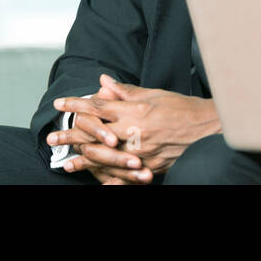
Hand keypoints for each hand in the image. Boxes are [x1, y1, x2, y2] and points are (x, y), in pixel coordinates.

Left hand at [55, 74, 220, 177]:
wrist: (209, 130)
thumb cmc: (184, 108)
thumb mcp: (155, 94)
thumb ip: (126, 91)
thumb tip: (104, 81)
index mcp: (135, 111)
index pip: (98, 106)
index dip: (76, 105)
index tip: (59, 104)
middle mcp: (134, 132)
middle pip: (94, 134)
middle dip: (71, 135)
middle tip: (52, 138)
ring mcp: (140, 153)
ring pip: (103, 157)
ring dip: (82, 160)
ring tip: (66, 163)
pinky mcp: (148, 167)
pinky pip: (121, 174)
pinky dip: (105, 177)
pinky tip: (94, 179)